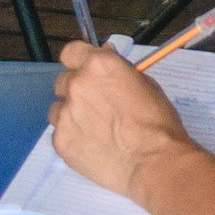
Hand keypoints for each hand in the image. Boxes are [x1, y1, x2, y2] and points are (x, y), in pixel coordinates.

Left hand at [49, 39, 192, 199]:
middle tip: (95, 105)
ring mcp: (65, 114)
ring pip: (57, 108)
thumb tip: (105, 55)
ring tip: (93, 129)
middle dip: (76, 90)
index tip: (86, 72)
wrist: (152, 161)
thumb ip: (118, 68)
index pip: (70, 52)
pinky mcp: (60, 140)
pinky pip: (59, 133)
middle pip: (62, 81)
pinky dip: (72, 136)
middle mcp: (77, 84)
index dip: (78, 62)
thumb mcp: (144, 83)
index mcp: (98, 65)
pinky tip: (91, 145)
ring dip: (71, 113)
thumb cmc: (156, 121)